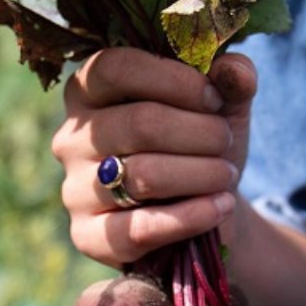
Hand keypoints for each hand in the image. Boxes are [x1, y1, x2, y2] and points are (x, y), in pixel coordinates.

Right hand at [51, 47, 257, 267]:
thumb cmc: (201, 142)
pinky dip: (190, 217)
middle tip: (224, 141)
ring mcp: (74, 190)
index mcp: (89, 90)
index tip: (214, 98)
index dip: (173, 80)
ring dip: (201, 173)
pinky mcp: (88, 236)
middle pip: (138, 123)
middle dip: (200, 132)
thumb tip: (236, 71)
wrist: (203, 207)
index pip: (114, 68)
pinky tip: (220, 206)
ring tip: (227, 175)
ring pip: (143, 176)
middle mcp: (70, 138)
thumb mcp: (222, 103)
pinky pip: (139, 229)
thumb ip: (232, 76)